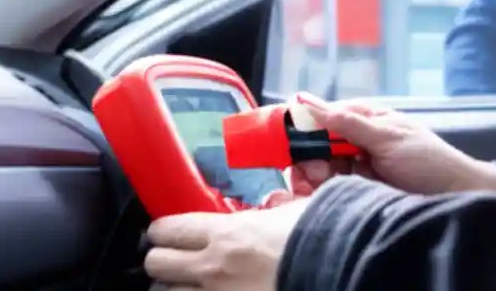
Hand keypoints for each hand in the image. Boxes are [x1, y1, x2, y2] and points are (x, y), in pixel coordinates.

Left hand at [144, 199, 309, 289]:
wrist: (338, 267)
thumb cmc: (317, 235)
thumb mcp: (290, 213)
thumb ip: (267, 214)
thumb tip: (269, 210)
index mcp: (226, 234)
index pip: (168, 229)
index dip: (164, 230)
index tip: (170, 232)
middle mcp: (211, 267)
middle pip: (157, 263)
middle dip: (163, 260)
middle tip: (177, 259)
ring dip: (177, 286)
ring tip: (191, 282)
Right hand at [291, 96, 495, 196]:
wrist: (453, 197)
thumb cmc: (426, 160)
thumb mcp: (388, 137)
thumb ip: (348, 123)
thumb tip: (306, 100)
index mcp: (366, 119)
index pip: (325, 116)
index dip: (304, 127)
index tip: (288, 141)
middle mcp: (357, 142)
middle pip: (316, 146)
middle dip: (310, 158)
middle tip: (317, 171)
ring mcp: (357, 168)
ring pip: (319, 169)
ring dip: (315, 176)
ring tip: (323, 183)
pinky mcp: (357, 192)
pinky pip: (329, 189)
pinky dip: (322, 192)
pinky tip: (321, 196)